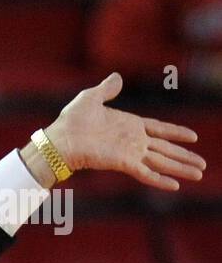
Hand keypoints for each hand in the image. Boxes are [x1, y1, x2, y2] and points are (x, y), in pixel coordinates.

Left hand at [44, 73, 205, 190]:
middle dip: (185, 157)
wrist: (60, 139)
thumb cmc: (71, 120)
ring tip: (199, 174)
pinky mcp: (124, 163)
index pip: (160, 130)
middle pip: (166, 150)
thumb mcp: (91, 98)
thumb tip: (117, 77)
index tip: (193, 137)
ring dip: (180, 168)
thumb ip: (107, 89)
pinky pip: (146, 173)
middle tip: (203, 165)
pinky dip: (160, 179)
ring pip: (162, 162)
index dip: (176, 133)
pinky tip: (176, 185)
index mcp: (130, 125)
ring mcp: (130, 153)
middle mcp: (134, 141)